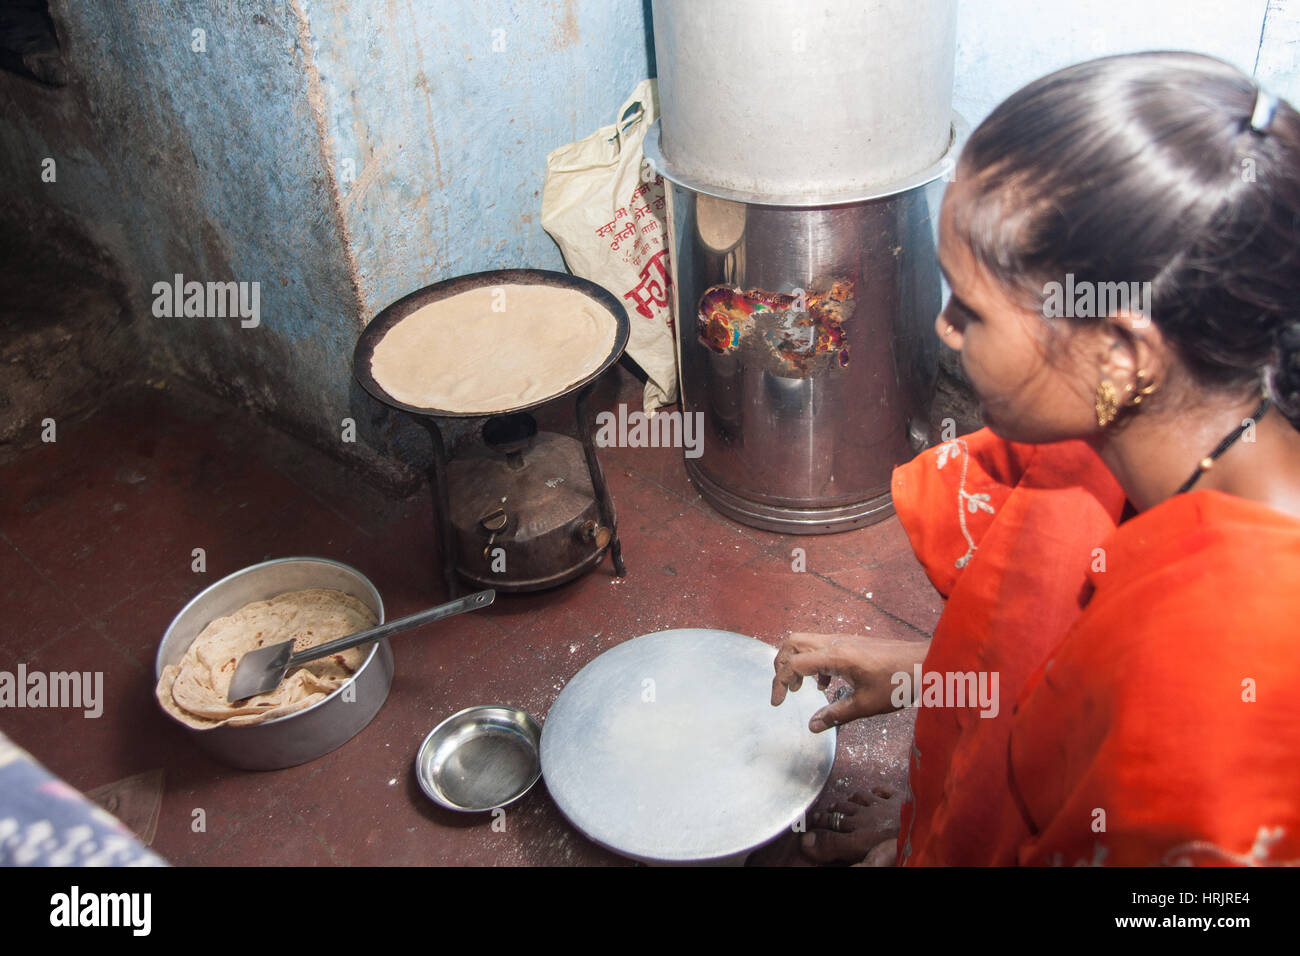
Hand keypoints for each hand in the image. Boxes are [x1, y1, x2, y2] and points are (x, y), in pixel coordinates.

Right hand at [771, 631, 929, 731]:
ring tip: (800, 689)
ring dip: (797, 662)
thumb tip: (812, 726)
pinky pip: (821, 647)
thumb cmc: (898, 683)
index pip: (794, 663)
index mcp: (835, 656)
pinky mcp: (852, 643)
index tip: (778, 702)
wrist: (925, 663)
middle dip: (781, 665)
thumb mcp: (866, 705)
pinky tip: (825, 683)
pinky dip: (814, 663)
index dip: (780, 682)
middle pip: (793, 643)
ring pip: (806, 642)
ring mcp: (844, 640)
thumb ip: (835, 714)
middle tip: (784, 689)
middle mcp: (835, 643)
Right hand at [802, 788, 900, 863]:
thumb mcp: (856, 849)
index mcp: (856, 829)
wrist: (923, 827)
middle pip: (844, 810)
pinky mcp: (901, 800)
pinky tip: (875, 791)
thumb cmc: (890, 844)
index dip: (819, 828)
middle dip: (832, 812)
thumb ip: (832, 846)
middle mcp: (866, 815)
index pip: (831, 827)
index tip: (809, 829)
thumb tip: (806, 842)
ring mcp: (884, 805)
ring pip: (861, 798)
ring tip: (845, 802)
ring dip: (851, 800)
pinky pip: (885, 791)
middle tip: (821, 815)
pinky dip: (877, 790)